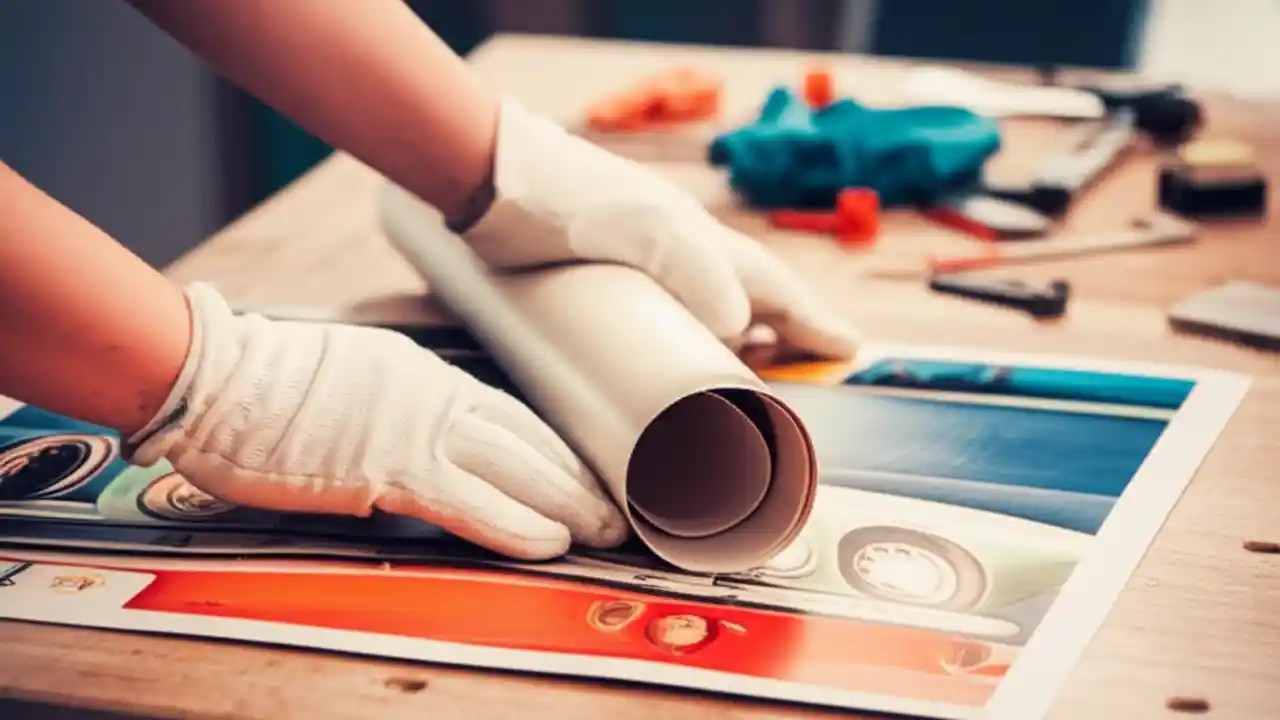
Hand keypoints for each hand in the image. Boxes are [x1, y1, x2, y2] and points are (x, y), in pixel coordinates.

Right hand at [126, 283, 628, 559]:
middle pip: (529, 441)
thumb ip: (395, 402)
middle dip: (578, 478)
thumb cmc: (266, 383)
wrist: (220, 375)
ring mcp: (416, 430)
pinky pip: (470, 502)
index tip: (586, 471)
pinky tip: (549, 542)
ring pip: (517, 468)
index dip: (554, 449)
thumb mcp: (351, 377)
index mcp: (424, 375)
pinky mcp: (390, 467)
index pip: (510, 415)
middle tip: (618, 508)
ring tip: (604, 531)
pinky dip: (515, 524)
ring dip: (567, 502)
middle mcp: (434, 396)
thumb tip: (420, 433)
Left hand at [454, 99, 859, 358]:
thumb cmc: (573, 196)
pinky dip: (684, 350)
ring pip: (710, 315)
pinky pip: (664, 324)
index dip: (815, 328)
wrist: (493, 182)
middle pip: (753, 304)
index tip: (851, 355)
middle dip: (786, 340)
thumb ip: (700, 274)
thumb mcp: (651, 231)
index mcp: (707, 246)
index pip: (779, 292)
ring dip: (738, 347)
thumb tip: (738, 331)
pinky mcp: (607, 288)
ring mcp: (647, 271)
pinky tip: (672, 374)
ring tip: (752, 383)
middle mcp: (685, 259)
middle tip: (808, 377)